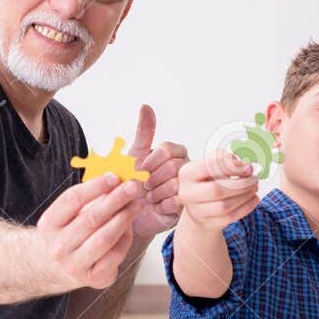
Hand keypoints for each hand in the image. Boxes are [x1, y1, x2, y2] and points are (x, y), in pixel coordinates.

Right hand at [37, 172, 143, 290]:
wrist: (58, 267)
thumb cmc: (69, 233)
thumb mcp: (68, 214)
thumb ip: (88, 198)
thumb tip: (117, 180)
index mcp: (49, 225)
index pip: (72, 200)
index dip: (95, 186)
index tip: (114, 177)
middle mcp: (58, 247)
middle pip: (91, 218)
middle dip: (115, 200)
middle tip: (133, 187)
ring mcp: (74, 265)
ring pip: (105, 238)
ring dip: (124, 218)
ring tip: (136, 204)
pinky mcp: (93, 278)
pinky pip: (115, 254)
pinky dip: (126, 237)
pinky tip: (130, 225)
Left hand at [127, 104, 187, 238]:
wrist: (128, 213)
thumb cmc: (131, 182)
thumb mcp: (134, 155)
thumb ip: (143, 132)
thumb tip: (146, 106)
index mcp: (175, 152)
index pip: (166, 150)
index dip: (150, 162)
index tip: (140, 169)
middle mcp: (186, 167)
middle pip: (172, 167)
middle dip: (151, 179)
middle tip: (144, 186)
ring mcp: (189, 186)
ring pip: (176, 185)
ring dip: (155, 193)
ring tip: (149, 197)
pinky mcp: (188, 205)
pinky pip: (177, 202)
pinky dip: (160, 206)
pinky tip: (156, 207)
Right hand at [176, 147, 260, 232]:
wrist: (199, 206)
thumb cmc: (207, 181)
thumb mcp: (211, 166)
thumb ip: (225, 161)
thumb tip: (242, 165)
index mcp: (186, 174)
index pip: (209, 168)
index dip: (230, 167)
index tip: (246, 166)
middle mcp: (187, 194)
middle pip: (216, 190)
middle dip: (240, 184)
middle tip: (254, 178)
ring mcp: (196, 211)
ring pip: (225, 206)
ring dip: (245, 195)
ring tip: (254, 187)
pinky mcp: (208, 223)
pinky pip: (230, 217)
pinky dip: (246, 207)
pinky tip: (253, 198)